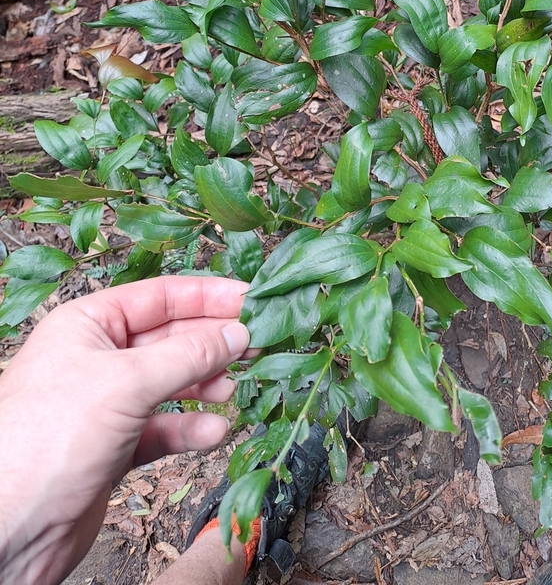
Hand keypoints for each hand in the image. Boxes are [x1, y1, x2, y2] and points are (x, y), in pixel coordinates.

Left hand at [0, 276, 250, 584]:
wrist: (9, 527)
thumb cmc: (48, 439)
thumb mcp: (126, 383)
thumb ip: (187, 355)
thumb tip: (236, 333)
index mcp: (88, 324)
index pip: (159, 297)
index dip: (207, 296)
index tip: (251, 299)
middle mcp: (96, 358)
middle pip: (169, 338)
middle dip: (211, 343)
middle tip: (255, 345)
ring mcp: (105, 404)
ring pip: (170, 383)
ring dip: (205, 385)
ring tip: (233, 389)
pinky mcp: (114, 446)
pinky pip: (163, 427)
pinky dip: (190, 428)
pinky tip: (215, 431)